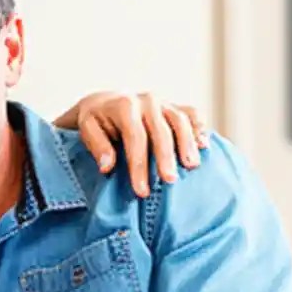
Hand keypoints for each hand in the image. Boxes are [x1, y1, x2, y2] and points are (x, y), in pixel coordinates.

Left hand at [56, 91, 207, 197]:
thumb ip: (97, 146)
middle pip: (161, 131)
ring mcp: (163, 102)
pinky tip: (204, 145)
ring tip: (191, 166)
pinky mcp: (174, 105)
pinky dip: (200, 127)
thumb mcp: (87, 128)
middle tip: (170, 181)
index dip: (139, 165)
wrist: (106, 101)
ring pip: (180, 121)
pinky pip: (191, 113)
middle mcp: (147, 100)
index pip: (135, 138)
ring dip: (187, 144)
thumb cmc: (97, 120)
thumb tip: (107, 166)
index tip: (141, 190)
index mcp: (124, 105)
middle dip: (166, 157)